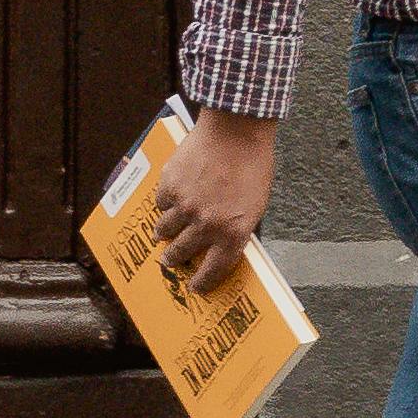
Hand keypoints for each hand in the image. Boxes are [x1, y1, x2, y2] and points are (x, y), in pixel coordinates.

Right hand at [148, 111, 283, 295]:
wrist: (236, 130)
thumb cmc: (253, 164)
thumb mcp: (256, 202)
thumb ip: (238, 225)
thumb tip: (223, 244)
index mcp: (234, 231)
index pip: (215, 269)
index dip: (203, 282)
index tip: (195, 287)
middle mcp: (207, 224)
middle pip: (181, 253)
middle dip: (174, 259)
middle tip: (170, 260)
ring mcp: (185, 207)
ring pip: (164, 231)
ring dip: (165, 233)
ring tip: (164, 232)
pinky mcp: (169, 188)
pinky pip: (161, 204)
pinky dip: (166, 203)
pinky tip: (173, 196)